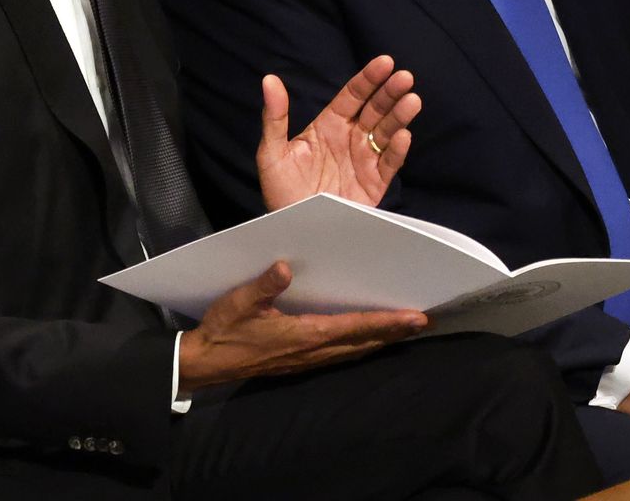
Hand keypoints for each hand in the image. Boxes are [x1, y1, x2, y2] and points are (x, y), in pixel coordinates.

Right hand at [177, 261, 426, 391]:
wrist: (206, 363)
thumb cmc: (224, 330)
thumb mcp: (239, 302)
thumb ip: (264, 285)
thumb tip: (286, 266)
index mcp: (304, 335)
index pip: (354, 327)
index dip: (386, 322)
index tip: (415, 317)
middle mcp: (313, 351)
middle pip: (362, 342)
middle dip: (393, 333)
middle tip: (423, 322)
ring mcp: (307, 361)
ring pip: (354, 352)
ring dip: (380, 341)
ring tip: (403, 330)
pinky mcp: (300, 363)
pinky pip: (340, 355)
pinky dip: (360, 347)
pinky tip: (366, 342)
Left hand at [256, 55, 420, 210]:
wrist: (293, 231)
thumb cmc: (281, 192)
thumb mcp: (272, 153)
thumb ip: (274, 117)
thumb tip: (269, 79)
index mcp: (329, 126)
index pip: (353, 96)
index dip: (369, 79)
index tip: (385, 62)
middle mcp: (350, 139)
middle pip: (375, 109)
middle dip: (390, 93)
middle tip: (404, 77)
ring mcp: (364, 160)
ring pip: (387, 132)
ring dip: (399, 116)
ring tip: (411, 101)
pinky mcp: (374, 184)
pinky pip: (389, 164)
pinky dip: (396, 151)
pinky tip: (401, 136)